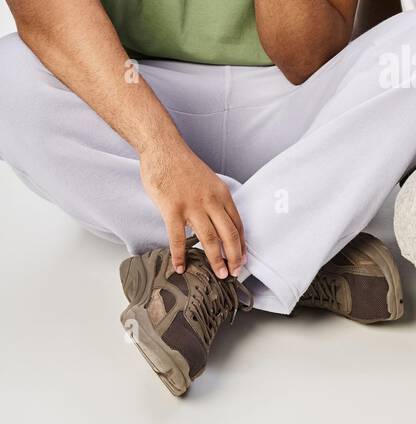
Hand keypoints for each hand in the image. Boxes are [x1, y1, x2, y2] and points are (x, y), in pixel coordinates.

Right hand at [139, 136, 246, 278]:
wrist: (164, 149)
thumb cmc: (184, 165)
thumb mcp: (209, 181)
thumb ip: (215, 200)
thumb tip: (219, 221)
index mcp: (222, 194)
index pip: (237, 224)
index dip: (242, 244)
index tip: (243, 258)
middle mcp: (211, 201)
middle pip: (228, 235)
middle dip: (234, 257)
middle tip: (234, 273)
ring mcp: (192, 205)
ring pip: (209, 239)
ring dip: (215, 260)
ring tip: (218, 274)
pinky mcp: (172, 209)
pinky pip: (177, 238)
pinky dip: (180, 255)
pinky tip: (181, 267)